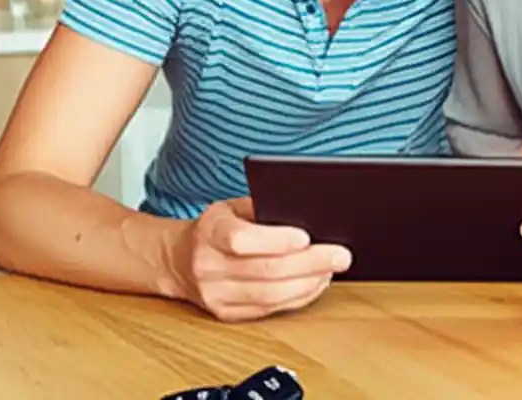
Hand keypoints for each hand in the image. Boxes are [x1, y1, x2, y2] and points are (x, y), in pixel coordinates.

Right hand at [170, 197, 351, 321]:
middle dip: (310, 263)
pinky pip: (269, 310)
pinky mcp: (226, 314)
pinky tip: (314, 284)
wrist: (180, 260)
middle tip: (340, 255)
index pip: (242, 240)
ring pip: (270, 295)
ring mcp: (216, 294)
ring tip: (331, 269)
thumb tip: (310, 215)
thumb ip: (263, 209)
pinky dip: (298, 298)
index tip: (306, 236)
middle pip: (266, 271)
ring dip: (308, 283)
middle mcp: (208, 266)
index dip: (276, 240)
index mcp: (210, 232)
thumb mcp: (232, 207)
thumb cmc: (216, 228)